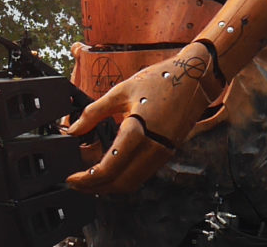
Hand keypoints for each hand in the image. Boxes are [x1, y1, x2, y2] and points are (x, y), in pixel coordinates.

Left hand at [62, 41, 223, 192]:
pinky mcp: (166, 153)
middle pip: (120, 183)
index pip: (109, 168)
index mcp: (138, 132)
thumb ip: (94, 112)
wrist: (194, 79)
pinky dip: (123, 178)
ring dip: (110, 186)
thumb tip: (74, 128)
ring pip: (132, 182)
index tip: (71, 178)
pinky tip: (110, 170)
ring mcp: (162, 154)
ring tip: (89, 179)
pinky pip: (142, 174)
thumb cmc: (159, 80)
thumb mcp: (120, 91)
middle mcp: (153, 149)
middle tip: (76, 183)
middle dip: (95, 187)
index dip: (87, 178)